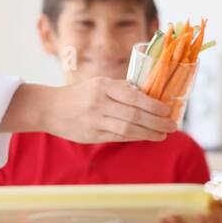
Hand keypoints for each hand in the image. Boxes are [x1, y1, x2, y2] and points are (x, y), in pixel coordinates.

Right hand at [7, 79, 179, 142]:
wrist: (49, 108)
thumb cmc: (80, 95)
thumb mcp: (99, 84)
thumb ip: (122, 89)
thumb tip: (151, 97)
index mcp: (103, 86)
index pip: (134, 97)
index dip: (153, 106)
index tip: (168, 110)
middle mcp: (99, 103)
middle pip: (134, 116)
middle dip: (157, 122)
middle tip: (172, 126)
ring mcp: (94, 120)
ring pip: (127, 130)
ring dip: (149, 133)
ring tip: (163, 134)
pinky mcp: (91, 135)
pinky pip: (118, 137)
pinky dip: (135, 137)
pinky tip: (146, 137)